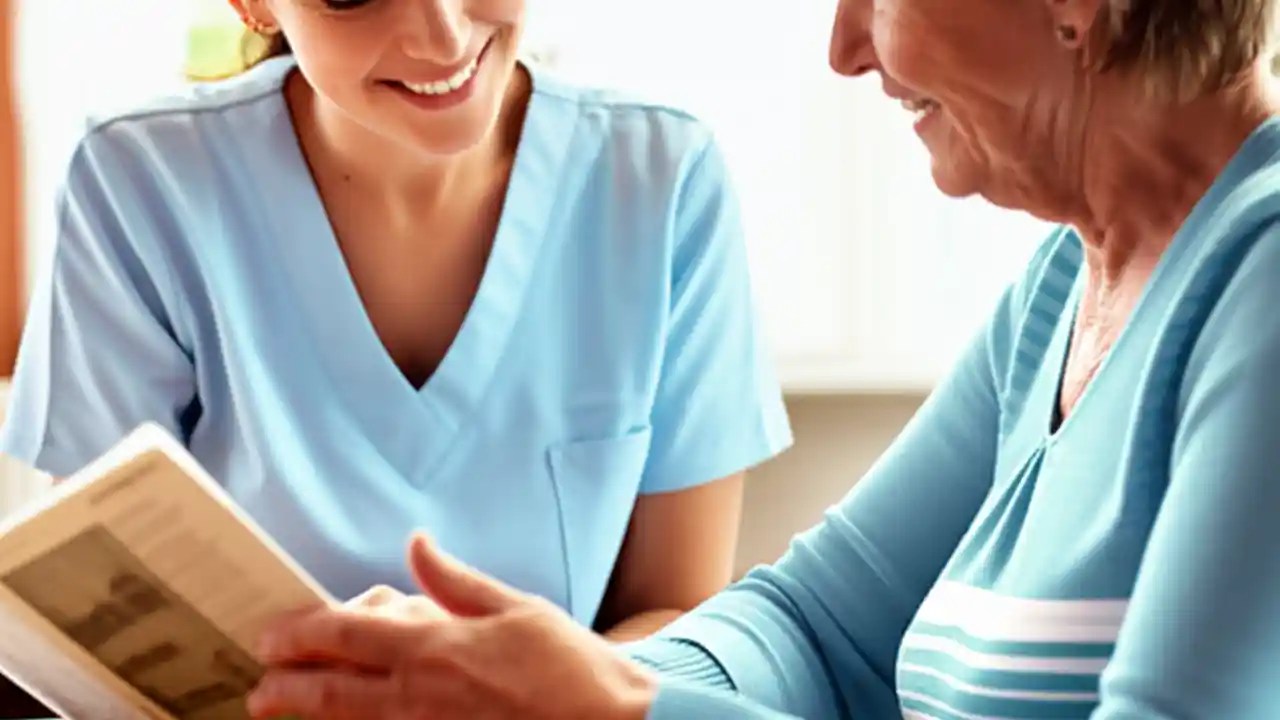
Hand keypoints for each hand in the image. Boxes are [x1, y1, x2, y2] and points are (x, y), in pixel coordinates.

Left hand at [248, 535, 656, 719]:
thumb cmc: (570, 666)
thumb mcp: (515, 607)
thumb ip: (455, 580)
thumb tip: (417, 543)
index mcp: (437, 646)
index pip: (347, 636)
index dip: (302, 633)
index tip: (273, 634)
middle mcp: (421, 695)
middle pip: (332, 692)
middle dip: (287, 687)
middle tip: (259, 687)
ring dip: (308, 718)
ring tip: (278, 713)